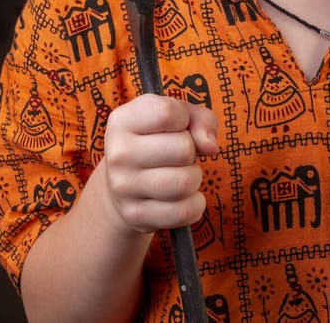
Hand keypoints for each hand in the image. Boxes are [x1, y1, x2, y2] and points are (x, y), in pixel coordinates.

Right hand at [102, 94, 218, 234]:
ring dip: (194, 177)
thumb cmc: (156, 140)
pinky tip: (184, 197)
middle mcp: (118, 153)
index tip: (176, 126)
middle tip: (178, 154)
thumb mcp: (176, 117)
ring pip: (186, 182)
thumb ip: (201, 119)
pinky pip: (184, 212)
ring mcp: (124, 187)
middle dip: (192, 151)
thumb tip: (211, 147)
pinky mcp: (135, 215)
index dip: (184, 118)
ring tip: (181, 173)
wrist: (122, 184)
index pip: (168, 113)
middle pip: (183, 149)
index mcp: (122, 121)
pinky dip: (195, 204)